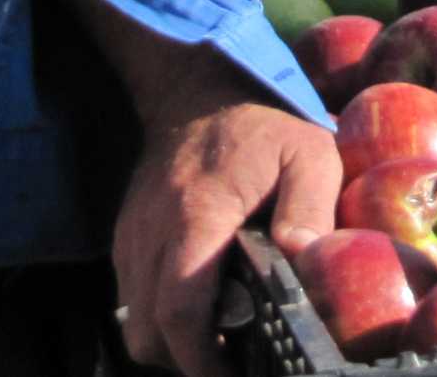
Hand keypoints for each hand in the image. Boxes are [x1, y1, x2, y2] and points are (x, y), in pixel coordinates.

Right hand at [113, 85, 344, 375]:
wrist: (201, 89)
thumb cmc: (264, 125)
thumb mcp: (309, 152)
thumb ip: (310, 206)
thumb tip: (304, 259)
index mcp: (197, 216)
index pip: (180, 311)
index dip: (202, 357)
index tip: (234, 372)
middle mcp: (151, 234)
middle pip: (147, 332)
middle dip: (185, 357)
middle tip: (232, 357)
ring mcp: (132, 236)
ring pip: (135, 320)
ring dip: (171, 338)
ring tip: (220, 333)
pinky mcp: (126, 237)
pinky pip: (132, 295)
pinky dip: (159, 312)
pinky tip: (201, 302)